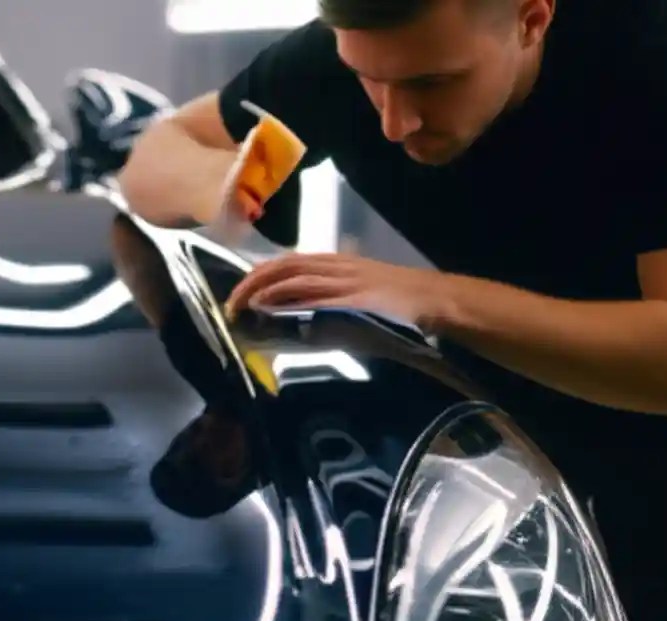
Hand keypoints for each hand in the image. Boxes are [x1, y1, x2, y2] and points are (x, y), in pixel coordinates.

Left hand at [224, 252, 450, 330]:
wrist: (436, 300)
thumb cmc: (403, 303)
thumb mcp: (362, 294)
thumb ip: (335, 300)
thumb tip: (306, 313)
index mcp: (338, 262)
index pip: (290, 260)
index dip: (261, 273)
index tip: (241, 290)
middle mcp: (337, 264)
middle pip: (284, 264)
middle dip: (252, 280)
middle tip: (230, 301)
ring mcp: (344, 278)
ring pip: (292, 274)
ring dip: (261, 289)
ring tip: (239, 304)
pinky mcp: (352, 295)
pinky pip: (312, 293)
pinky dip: (286, 297)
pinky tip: (267, 305)